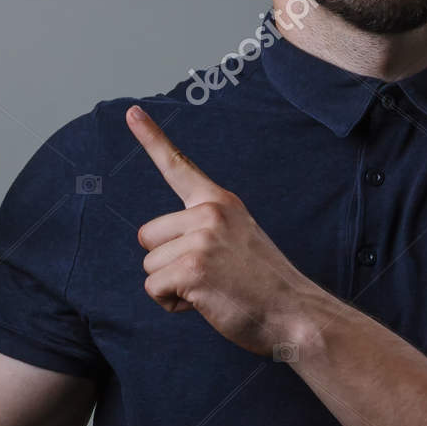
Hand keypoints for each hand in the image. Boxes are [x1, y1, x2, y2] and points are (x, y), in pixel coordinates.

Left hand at [127, 104, 325, 356]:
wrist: (295, 314)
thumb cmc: (264, 285)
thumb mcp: (239, 239)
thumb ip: (205, 229)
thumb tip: (165, 244)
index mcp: (220, 202)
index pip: (178, 166)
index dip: (151, 138)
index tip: (131, 111)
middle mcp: (209, 213)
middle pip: (147, 236)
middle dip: (167, 262)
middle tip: (209, 274)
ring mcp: (201, 239)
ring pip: (150, 266)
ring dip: (172, 286)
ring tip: (212, 289)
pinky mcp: (192, 268)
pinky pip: (154, 288)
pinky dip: (173, 304)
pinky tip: (205, 302)